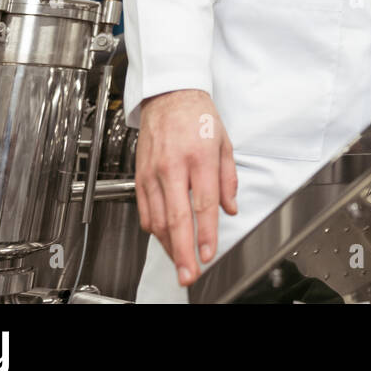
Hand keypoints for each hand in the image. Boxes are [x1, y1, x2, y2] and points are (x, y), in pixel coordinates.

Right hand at [135, 89, 238, 286]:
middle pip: (177, 218)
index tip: (209, 254)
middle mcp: (173, 167)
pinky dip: (155, 230)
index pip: (203, 204)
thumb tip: (229, 209)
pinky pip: (146, 210)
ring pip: (158, 219)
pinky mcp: (140, 176)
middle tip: (189, 274)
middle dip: (183, 251)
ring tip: (181, 263)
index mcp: (199, 157)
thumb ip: (228, 179)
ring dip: (169, 245)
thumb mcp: (225, 143)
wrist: (168, 95)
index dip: (206, 233)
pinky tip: (166, 239)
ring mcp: (153, 172)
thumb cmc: (198, 116)